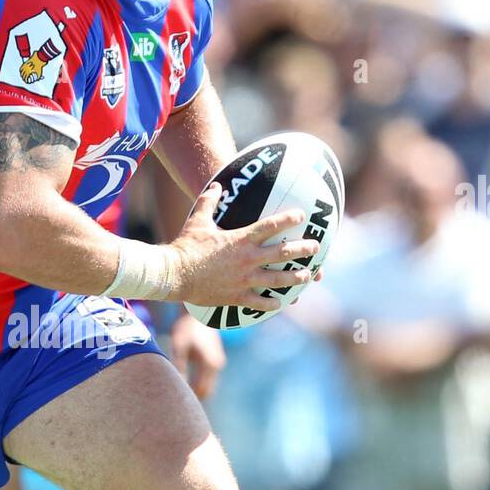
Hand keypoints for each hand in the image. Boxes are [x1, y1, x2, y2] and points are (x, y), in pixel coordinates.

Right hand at [169, 185, 319, 310]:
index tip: (301, 215)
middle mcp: (247, 259)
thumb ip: (209, 202)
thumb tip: (216, 186)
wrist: (174, 274)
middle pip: (282, 253)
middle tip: (315, 247)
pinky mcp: (236, 296)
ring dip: (295, 277)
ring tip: (307, 276)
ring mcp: (244, 279)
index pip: (271, 226)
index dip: (289, 219)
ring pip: (277, 280)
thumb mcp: (197, 220)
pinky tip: (280, 304)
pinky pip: (258, 302)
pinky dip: (271, 303)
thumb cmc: (185, 246)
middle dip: (302, 249)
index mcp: (241, 239)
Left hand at [169, 310, 224, 399]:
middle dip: (192, 397)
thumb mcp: (179, 347)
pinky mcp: (215, 361)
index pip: (201, 391)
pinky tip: (184, 382)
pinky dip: (197, 383)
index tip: (174, 400)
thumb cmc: (186, 328)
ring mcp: (218, 364)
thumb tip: (177, 386)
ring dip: (195, 390)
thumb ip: (179, 367)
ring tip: (177, 392)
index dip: (188, 398)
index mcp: (210, 364)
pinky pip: (207, 379)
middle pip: (206, 391)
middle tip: (175, 400)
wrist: (198, 313)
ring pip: (207, 386)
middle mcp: (217, 366)